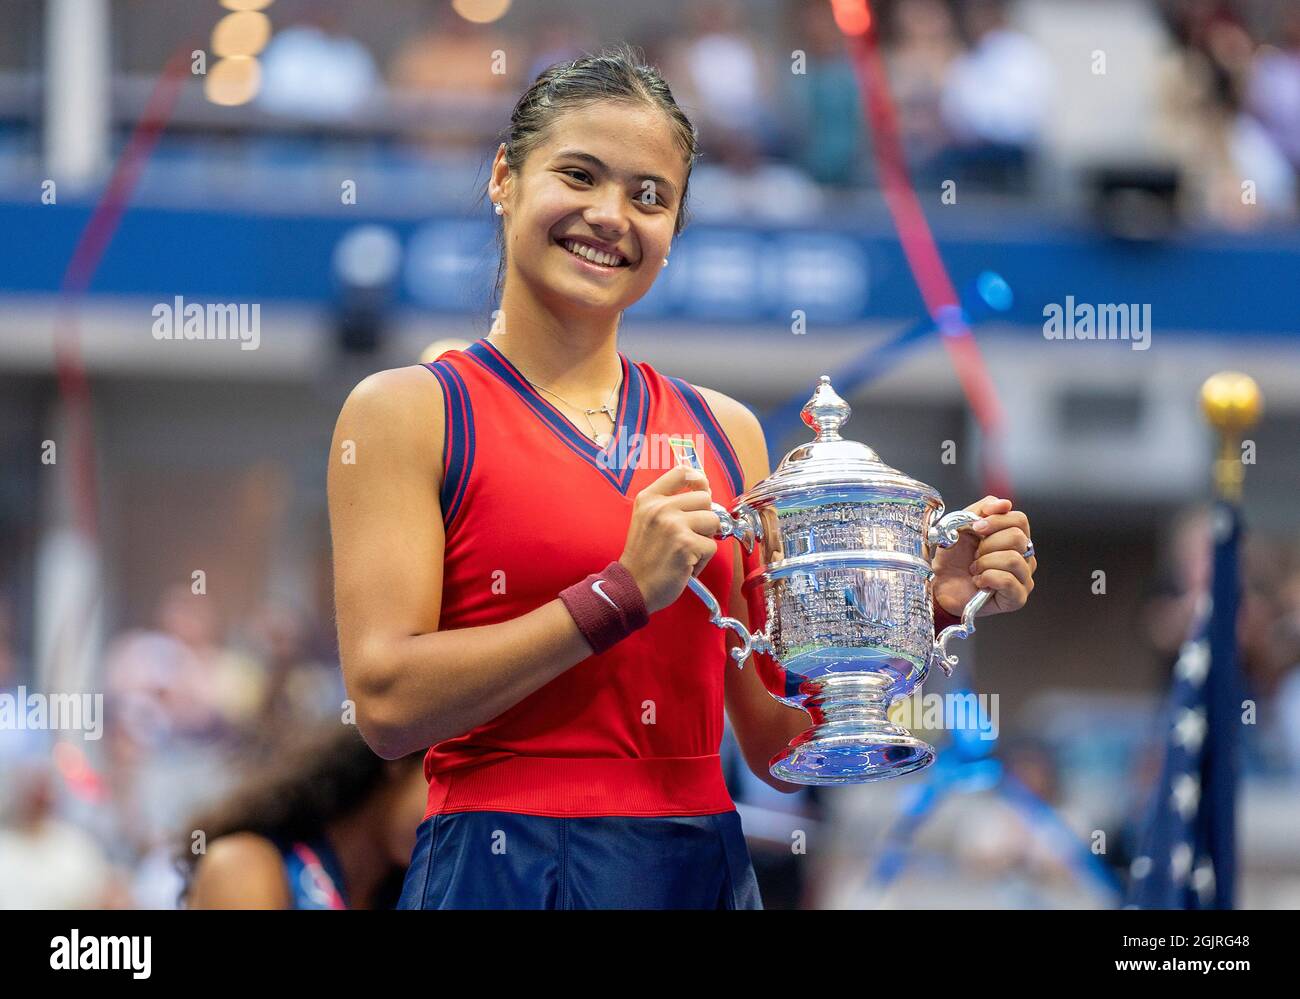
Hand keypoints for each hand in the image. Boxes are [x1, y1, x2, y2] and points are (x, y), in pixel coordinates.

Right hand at [619, 465, 720, 613]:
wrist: (632, 587)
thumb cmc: (643, 557)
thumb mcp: (646, 519)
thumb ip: (668, 503)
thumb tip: (704, 491)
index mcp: (649, 498)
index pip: (681, 472)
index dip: (699, 480)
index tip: (703, 490)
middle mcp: (660, 507)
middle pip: (704, 498)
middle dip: (704, 518)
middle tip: (689, 535)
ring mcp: (673, 525)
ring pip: (713, 520)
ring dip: (705, 539)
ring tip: (687, 551)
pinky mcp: (686, 544)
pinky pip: (712, 546)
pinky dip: (702, 560)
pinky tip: (685, 565)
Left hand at [931, 495, 1035, 617]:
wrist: (940, 585)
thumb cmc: (953, 558)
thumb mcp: (960, 527)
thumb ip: (980, 510)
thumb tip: (1005, 503)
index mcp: (1014, 537)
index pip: (1020, 520)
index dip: (996, 520)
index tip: (976, 527)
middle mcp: (1024, 556)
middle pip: (1017, 538)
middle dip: (987, 545)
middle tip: (974, 555)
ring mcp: (1024, 577)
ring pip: (1013, 559)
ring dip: (985, 563)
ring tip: (975, 569)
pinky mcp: (1018, 597)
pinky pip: (1008, 580)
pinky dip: (987, 578)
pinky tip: (979, 581)